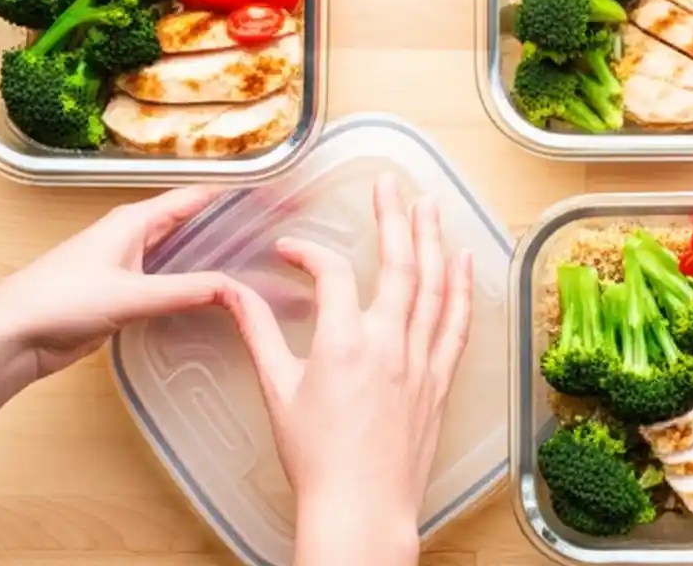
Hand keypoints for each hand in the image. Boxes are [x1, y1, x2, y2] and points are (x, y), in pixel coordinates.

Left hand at [0, 186, 278, 384]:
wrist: (13, 337)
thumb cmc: (56, 301)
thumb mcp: (132, 295)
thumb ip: (187, 291)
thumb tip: (237, 289)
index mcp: (134, 220)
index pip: (196, 196)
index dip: (235, 192)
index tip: (272, 192)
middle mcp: (134, 236)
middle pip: (194, 221)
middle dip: (234, 223)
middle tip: (277, 227)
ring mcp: (130, 265)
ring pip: (185, 253)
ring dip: (218, 256)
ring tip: (260, 262)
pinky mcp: (126, 293)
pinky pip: (173, 282)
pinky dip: (199, 285)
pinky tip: (221, 297)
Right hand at [230, 175, 472, 565]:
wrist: (362, 508)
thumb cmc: (318, 459)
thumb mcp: (277, 391)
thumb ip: (257, 333)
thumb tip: (231, 293)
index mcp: (344, 342)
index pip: (332, 273)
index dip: (310, 253)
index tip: (291, 252)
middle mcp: (389, 343)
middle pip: (398, 264)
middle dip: (394, 217)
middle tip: (390, 184)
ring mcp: (421, 360)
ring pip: (434, 287)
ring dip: (433, 241)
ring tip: (430, 207)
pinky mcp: (440, 380)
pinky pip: (457, 324)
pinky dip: (461, 290)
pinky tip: (462, 264)